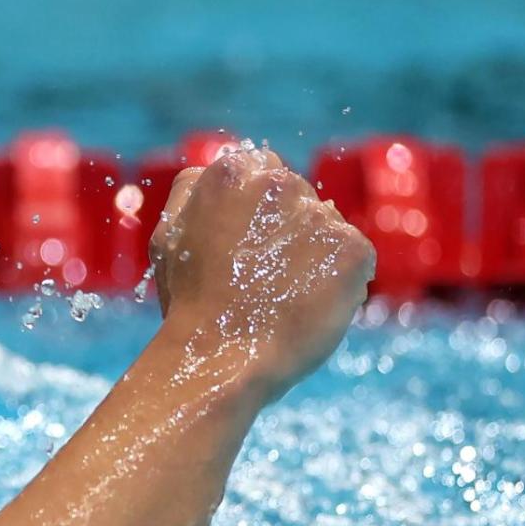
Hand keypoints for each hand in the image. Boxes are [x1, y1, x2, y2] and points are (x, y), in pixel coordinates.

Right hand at [148, 146, 375, 400]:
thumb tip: (226, 167)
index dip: (256, 216)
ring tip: (285, 297)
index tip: (246, 251)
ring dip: (315, 255)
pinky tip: (310, 306)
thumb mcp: (168, 236)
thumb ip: (193, 191)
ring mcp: (319, 215)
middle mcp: (279, 183)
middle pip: (299, 198)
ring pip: (327, 228)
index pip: (263, 173)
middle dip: (287, 232)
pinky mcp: (352, 249)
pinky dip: (341, 282)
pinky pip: (356, 259)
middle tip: (262, 280)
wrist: (219, 358)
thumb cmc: (190, 305)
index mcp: (232, 173)